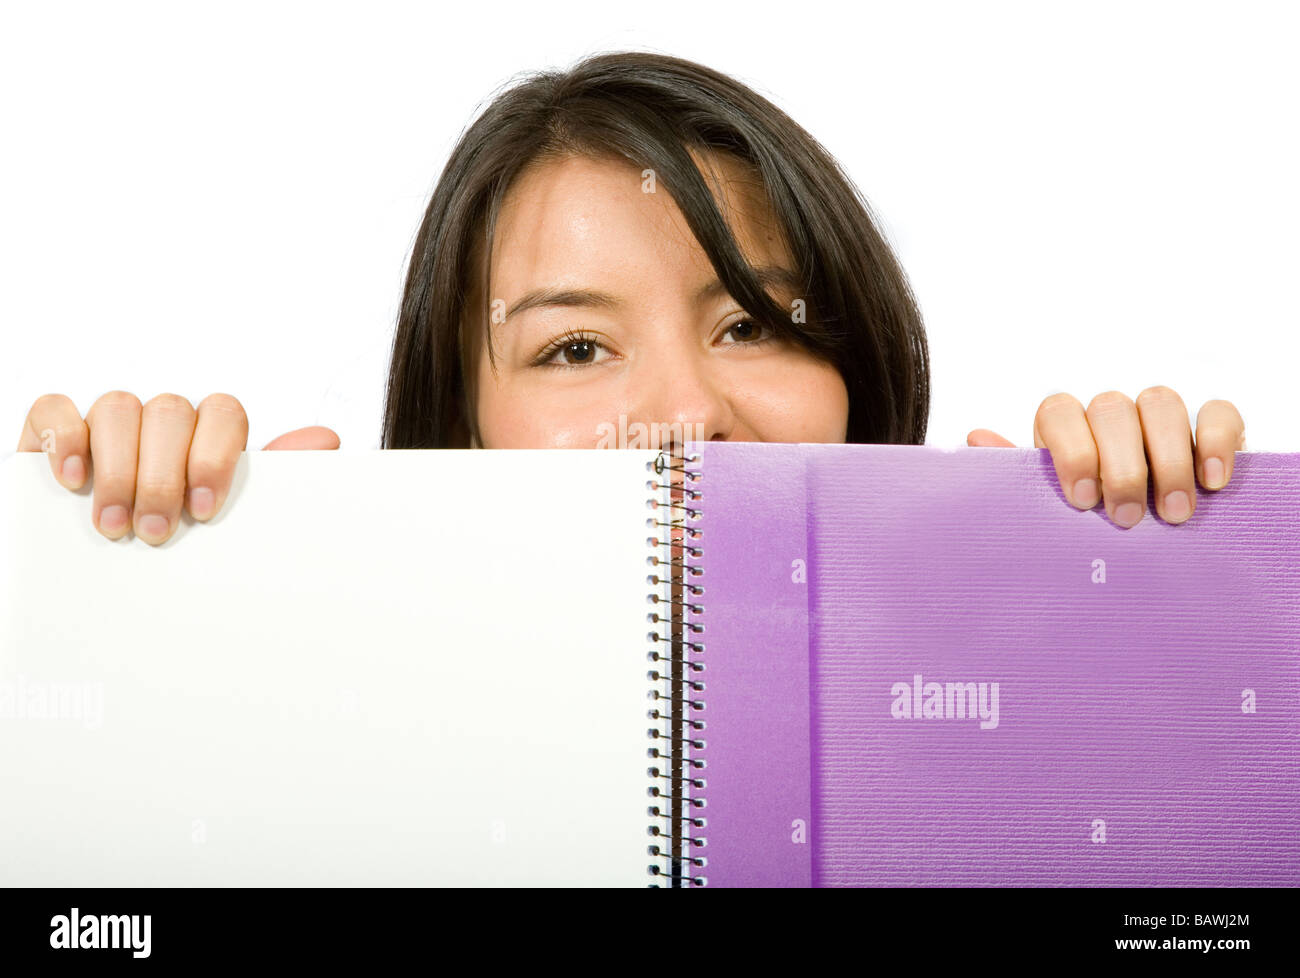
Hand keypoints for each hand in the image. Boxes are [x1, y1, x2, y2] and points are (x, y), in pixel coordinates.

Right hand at [17, 392, 339, 543]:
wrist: (105, 584)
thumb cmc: (180, 547)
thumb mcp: (227, 524)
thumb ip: (272, 482)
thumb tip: (326, 438)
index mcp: (208, 438)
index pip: (223, 412)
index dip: (215, 455)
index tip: (204, 510)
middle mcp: (161, 425)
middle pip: (170, 412)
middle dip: (162, 476)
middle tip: (156, 532)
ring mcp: (108, 425)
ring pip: (118, 407)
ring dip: (118, 469)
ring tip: (114, 526)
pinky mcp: (53, 433)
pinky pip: (54, 409)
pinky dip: (64, 438)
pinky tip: (74, 481)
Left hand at [966, 387, 1244, 527]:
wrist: (1143, 551)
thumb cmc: (1086, 527)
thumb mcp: (1049, 513)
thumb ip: (1019, 479)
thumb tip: (975, 438)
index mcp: (1066, 431)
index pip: (1058, 411)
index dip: (1070, 451)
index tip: (1082, 501)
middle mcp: (1109, 417)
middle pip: (1110, 409)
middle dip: (1121, 467)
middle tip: (1127, 520)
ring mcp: (1158, 418)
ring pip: (1160, 403)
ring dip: (1167, 460)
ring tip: (1171, 515)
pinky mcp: (1209, 427)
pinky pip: (1217, 412)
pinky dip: (1215, 442)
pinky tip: (1211, 483)